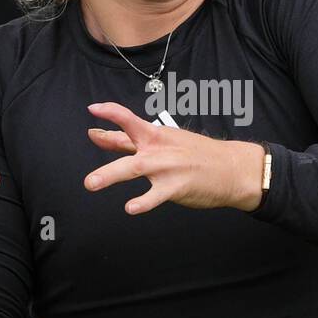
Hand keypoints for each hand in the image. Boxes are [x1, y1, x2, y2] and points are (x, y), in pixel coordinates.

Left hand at [85, 102, 264, 214]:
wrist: (234, 168)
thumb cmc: (198, 156)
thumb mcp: (165, 142)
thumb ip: (129, 141)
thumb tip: (99, 136)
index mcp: (156, 136)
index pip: (129, 121)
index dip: (109, 113)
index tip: (93, 110)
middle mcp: (159, 149)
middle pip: (128, 145)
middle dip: (105, 146)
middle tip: (84, 151)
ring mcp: (167, 167)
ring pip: (135, 168)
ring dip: (111, 174)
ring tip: (91, 183)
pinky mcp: (177, 186)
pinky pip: (156, 195)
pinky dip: (143, 202)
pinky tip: (131, 207)